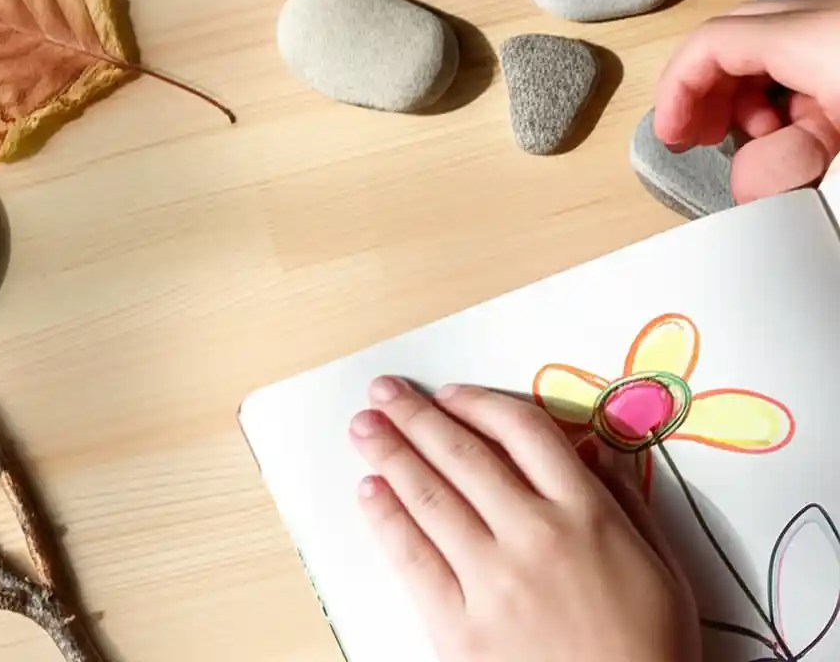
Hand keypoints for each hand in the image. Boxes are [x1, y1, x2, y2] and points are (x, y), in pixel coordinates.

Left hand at [348, 378, 699, 661]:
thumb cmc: (650, 652)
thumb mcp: (663, 569)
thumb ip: (625, 504)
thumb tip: (591, 452)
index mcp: (587, 515)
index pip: (523, 434)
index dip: (479, 404)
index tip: (450, 393)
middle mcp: (535, 536)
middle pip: (463, 456)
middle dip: (416, 417)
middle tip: (384, 392)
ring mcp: (492, 580)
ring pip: (430, 498)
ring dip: (391, 454)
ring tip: (365, 428)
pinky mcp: (459, 624)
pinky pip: (412, 559)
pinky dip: (386, 519)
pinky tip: (369, 491)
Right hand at [655, 0, 839, 203]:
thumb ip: (784, 161)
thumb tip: (747, 180)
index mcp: (812, 38)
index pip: (709, 45)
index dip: (675, 92)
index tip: (670, 135)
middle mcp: (824, 23)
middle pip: (731, 40)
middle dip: (703, 93)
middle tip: (693, 137)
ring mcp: (838, 32)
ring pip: (765, 50)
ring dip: (743, 99)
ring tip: (749, 140)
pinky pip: (801, 62)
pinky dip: (783, 98)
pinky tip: (795, 133)